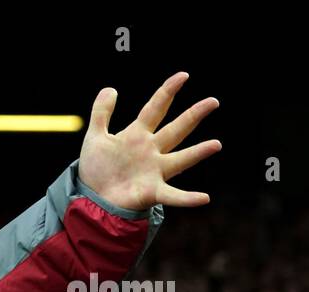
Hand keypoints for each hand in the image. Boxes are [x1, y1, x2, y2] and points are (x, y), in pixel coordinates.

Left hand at [78, 72, 219, 210]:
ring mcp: (154, 172)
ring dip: (198, 153)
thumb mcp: (95, 137)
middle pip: (176, 129)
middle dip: (193, 115)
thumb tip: (111, 88)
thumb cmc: (96, 169)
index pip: (155, 108)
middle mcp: (151, 151)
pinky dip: (188, 198)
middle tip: (213, 101)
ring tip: (216, 144)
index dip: (167, 91)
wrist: (91, 198)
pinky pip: (173, 195)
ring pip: (180, 160)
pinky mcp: (151, 192)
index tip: (183, 76)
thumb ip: (101, 113)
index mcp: (137, 135)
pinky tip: (204, 198)